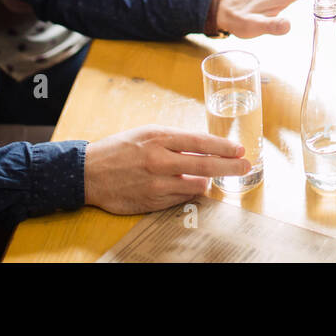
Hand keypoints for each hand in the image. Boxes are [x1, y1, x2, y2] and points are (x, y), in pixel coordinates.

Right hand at [83, 125, 249, 213]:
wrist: (89, 172)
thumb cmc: (120, 149)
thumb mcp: (147, 133)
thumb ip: (175, 140)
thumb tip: (205, 147)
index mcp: (159, 138)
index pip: (200, 142)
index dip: (223, 147)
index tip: (239, 150)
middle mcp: (159, 160)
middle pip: (205, 165)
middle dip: (230, 167)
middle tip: (245, 166)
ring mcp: (156, 183)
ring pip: (196, 185)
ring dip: (207, 181)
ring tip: (211, 177)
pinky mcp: (152, 202)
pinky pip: (181, 198)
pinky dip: (188, 192)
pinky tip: (188, 186)